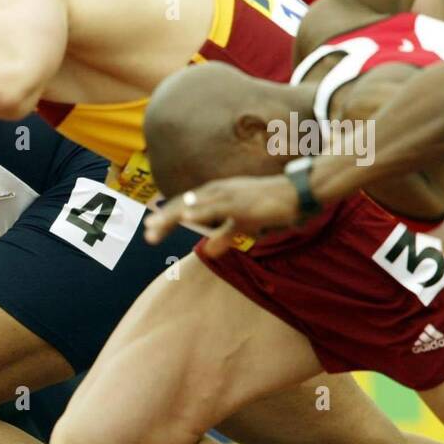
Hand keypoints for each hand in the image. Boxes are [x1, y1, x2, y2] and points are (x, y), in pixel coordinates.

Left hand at [144, 174, 300, 257]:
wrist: (297, 192)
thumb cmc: (270, 205)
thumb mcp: (243, 223)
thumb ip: (224, 235)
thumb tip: (208, 251)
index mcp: (216, 193)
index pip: (185, 204)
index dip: (167, 216)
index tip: (150, 229)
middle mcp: (218, 191)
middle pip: (184, 205)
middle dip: (164, 220)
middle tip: (146, 234)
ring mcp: (229, 196)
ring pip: (193, 207)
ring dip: (172, 217)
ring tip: (154, 229)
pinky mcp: (241, 204)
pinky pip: (217, 209)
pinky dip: (200, 212)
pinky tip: (186, 218)